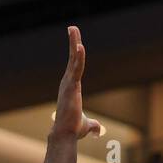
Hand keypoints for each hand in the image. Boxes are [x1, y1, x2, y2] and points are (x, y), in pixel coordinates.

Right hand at [52, 26, 101, 140]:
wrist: (65, 135)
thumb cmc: (72, 129)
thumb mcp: (85, 125)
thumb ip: (92, 125)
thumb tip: (98, 130)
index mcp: (71, 88)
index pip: (74, 67)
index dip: (76, 54)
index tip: (76, 42)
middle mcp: (67, 83)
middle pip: (72, 58)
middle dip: (73, 42)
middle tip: (72, 27)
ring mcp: (68, 84)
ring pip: (73, 59)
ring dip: (74, 43)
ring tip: (73, 28)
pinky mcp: (71, 87)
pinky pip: (76, 69)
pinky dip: (79, 57)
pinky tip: (80, 46)